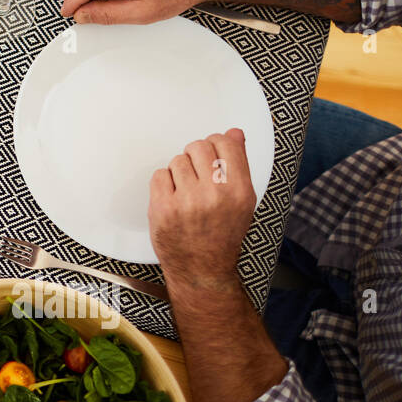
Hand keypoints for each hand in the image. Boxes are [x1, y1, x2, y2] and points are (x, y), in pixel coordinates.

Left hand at [148, 129, 255, 291]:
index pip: (225, 143)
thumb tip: (234, 133)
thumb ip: (238, 164)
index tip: (212, 154)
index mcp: (239, 191)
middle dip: (195, 157)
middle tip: (197, 176)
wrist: (202, 269)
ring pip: (177, 160)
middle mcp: (215, 195)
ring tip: (186, 192)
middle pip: (198, 146)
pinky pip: (159, 174)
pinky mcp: (163, 208)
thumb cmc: (222, 235)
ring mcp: (187, 201)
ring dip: (179, 172)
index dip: (216, 144)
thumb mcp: (242, 202)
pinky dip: (164, 184)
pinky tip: (173, 199)